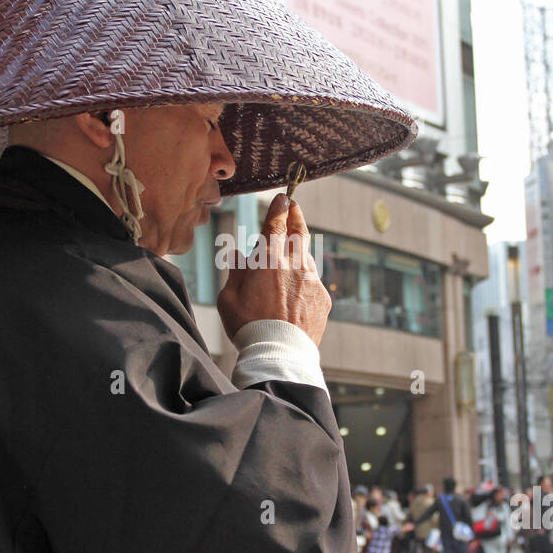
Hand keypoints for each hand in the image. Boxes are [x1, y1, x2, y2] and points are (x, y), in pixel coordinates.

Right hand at [217, 193, 331, 345]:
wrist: (279, 355)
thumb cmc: (248, 327)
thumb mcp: (229, 297)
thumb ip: (235, 271)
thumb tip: (238, 254)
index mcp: (269, 260)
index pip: (276, 223)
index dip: (280, 207)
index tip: (282, 198)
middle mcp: (294, 264)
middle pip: (299, 231)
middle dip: (296, 216)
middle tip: (294, 207)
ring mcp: (312, 281)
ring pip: (307, 257)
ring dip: (299, 251)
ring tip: (289, 257)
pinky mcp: (323, 298)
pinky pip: (313, 282)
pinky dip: (304, 280)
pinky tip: (295, 293)